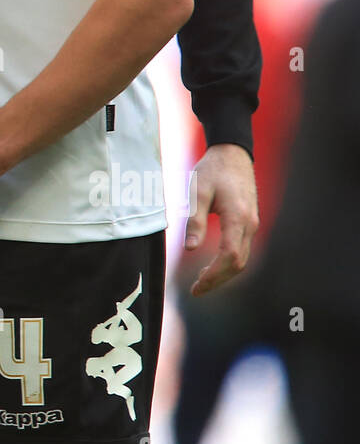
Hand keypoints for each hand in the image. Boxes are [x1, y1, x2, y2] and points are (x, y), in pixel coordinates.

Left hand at [183, 143, 258, 294]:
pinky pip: (242, 249)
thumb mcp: (197, 192)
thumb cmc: (212, 170)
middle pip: (238, 263)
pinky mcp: (250, 221)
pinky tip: (212, 265)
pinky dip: (229, 262)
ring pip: (242, 259)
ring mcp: (253, 223)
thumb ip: (195, 220)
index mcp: (238, 218)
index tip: (196, 285)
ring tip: (201, 281)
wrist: (232, 153)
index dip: (214, 275)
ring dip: (223, 273)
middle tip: (196, 290)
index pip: (229, 257)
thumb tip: (189, 249)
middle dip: (218, 280)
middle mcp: (250, 224)